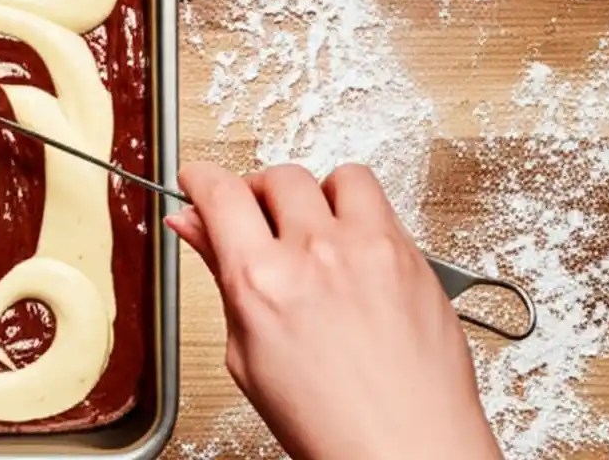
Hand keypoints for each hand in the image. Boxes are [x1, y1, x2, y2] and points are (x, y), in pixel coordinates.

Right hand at [167, 163, 500, 459]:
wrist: (407, 452)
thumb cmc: (332, 424)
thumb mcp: (248, 355)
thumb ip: (223, 276)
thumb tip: (195, 230)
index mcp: (264, 282)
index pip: (221, 193)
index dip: (200, 178)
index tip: (199, 180)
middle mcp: (317, 254)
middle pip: (277, 177)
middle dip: (259, 193)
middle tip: (258, 220)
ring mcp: (372, 249)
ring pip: (337, 176)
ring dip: (317, 195)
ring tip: (314, 229)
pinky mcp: (413, 255)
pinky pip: (381, 205)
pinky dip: (360, 217)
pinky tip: (352, 253)